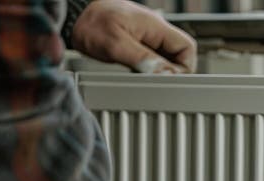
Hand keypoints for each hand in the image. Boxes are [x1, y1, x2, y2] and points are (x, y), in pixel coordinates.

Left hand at [72, 0, 196, 73]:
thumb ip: (143, 59)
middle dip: (172, 72)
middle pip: (179, 56)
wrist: (76, 16)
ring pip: (167, 60)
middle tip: (157, 82)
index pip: (187, 48)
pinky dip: (149, 70)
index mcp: (156, 27)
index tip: (171, 80)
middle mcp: (155, 32)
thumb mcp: (116, 44)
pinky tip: (138, 74)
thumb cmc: (92, 23)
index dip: (185, 68)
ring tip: (145, 78)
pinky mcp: (138, 45)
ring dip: (159, 72)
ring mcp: (148, 38)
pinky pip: (153, 60)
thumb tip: (166, 74)